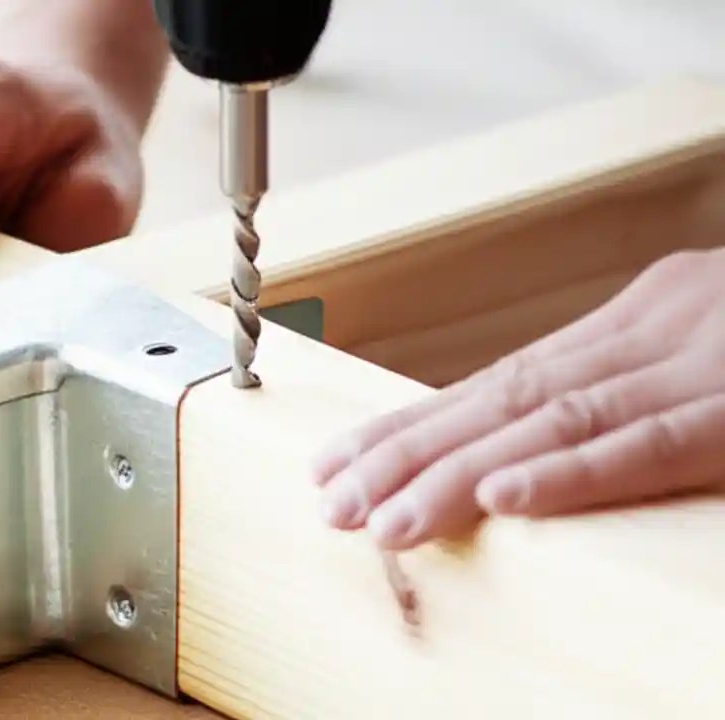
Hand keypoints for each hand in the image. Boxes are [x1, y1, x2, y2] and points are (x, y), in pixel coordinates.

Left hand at [312, 248, 724, 549]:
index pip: (500, 380)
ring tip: (383, 520)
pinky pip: (649, 443)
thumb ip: (631, 389)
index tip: (340, 460)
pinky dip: (569, 472)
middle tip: (334, 503)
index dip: (412, 425)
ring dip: (457, 474)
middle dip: (406, 454)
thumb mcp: (712, 351)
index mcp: (635, 322)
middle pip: (503, 400)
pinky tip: (501, 498)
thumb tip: (537, 444)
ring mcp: (696, 370)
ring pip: (552, 421)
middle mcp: (648, 334)